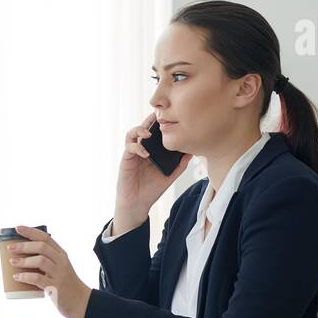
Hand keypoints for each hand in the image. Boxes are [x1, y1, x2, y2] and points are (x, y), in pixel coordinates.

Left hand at [7, 225, 91, 317]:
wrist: (80, 302)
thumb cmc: (64, 284)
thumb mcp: (59, 267)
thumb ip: (46, 260)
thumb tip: (20, 255)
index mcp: (61, 254)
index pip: (45, 237)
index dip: (30, 231)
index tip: (17, 228)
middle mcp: (61, 261)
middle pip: (42, 247)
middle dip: (24, 245)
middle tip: (10, 248)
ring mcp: (59, 274)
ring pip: (40, 261)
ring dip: (23, 260)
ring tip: (12, 262)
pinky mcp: (55, 287)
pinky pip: (38, 279)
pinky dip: (25, 276)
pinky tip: (17, 276)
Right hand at [115, 112, 190, 228]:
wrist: (138, 203)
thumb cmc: (152, 189)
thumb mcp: (170, 175)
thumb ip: (180, 164)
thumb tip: (192, 151)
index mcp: (152, 150)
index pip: (156, 132)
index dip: (160, 122)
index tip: (170, 115)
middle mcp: (142, 149)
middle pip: (144, 127)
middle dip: (150, 120)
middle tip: (158, 114)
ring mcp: (133, 153)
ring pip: (132, 133)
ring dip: (140, 130)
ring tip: (148, 134)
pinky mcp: (126, 160)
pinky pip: (129, 148)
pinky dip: (137, 147)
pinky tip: (146, 153)